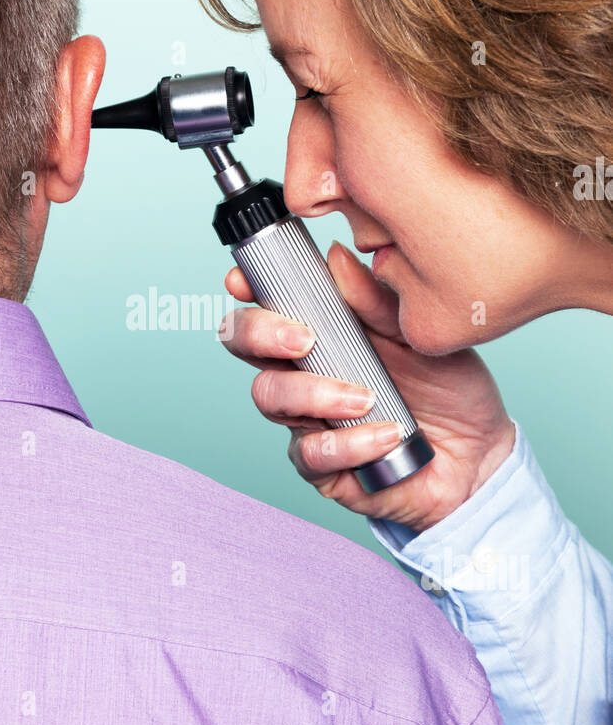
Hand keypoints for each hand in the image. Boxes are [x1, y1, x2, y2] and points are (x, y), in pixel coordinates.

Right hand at [219, 241, 515, 532]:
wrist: (481, 454)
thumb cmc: (450, 389)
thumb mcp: (421, 336)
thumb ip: (376, 301)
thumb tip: (336, 257)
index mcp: (322, 332)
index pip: (266, 304)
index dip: (246, 289)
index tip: (244, 281)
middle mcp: (304, 372)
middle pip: (243, 346)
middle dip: (261, 335)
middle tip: (303, 339)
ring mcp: (308, 419)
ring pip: (270, 398)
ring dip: (314, 393)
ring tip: (365, 398)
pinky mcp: (323, 467)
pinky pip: (311, 454)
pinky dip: (348, 443)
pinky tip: (385, 435)